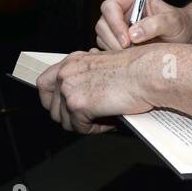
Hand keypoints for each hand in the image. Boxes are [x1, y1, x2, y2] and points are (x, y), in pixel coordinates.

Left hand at [36, 47, 156, 134]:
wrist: (148, 73)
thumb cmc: (136, 69)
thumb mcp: (104, 65)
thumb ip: (87, 77)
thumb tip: (82, 93)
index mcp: (72, 62)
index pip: (44, 84)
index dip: (52, 101)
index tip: (63, 109)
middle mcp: (66, 72)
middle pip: (52, 107)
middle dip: (70, 117)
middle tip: (88, 119)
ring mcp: (69, 89)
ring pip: (65, 121)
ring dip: (84, 124)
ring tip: (103, 119)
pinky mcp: (78, 105)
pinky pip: (80, 128)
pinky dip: (96, 129)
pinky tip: (109, 121)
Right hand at [95, 0, 191, 50]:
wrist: (184, 35)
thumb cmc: (180, 24)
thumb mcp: (173, 22)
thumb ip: (155, 24)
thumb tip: (133, 34)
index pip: (110, 7)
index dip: (115, 24)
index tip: (127, 41)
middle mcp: (121, 9)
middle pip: (102, 24)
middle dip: (114, 40)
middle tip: (130, 51)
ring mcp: (117, 25)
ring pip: (102, 38)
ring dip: (115, 49)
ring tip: (136, 53)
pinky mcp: (117, 39)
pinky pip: (107, 48)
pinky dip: (116, 55)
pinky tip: (132, 57)